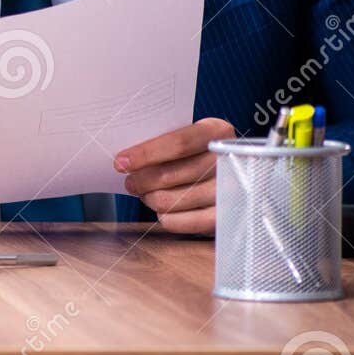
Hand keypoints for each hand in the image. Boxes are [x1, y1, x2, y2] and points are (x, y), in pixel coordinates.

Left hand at [114, 117, 230, 235]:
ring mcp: (230, 192)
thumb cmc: (198, 154)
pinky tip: (163, 209)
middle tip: (130, 182)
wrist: (232, 176)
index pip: (178, 143)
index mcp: (217, 132)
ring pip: (171, 200)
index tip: (121, 162)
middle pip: (170, 174)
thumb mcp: (189, 138)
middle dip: (141, 181)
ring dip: (150, 198)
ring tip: (147, 194)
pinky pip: (180, 221)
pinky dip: (164, 216)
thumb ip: (164, 142)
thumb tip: (126, 158)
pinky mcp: (224, 218)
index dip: (145, 154)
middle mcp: (229, 161)